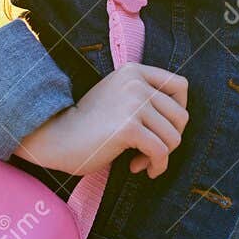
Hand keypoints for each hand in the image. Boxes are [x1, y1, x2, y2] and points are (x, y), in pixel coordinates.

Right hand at [14, 62, 188, 177]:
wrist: (57, 137)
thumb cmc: (89, 124)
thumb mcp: (118, 96)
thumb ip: (145, 95)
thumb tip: (181, 116)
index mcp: (134, 71)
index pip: (180, 85)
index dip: (178, 111)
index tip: (163, 127)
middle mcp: (136, 82)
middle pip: (181, 115)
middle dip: (170, 139)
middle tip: (151, 150)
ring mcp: (133, 103)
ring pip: (173, 137)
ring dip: (161, 156)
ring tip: (141, 160)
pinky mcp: (128, 127)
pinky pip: (160, 152)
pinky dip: (155, 166)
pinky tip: (137, 168)